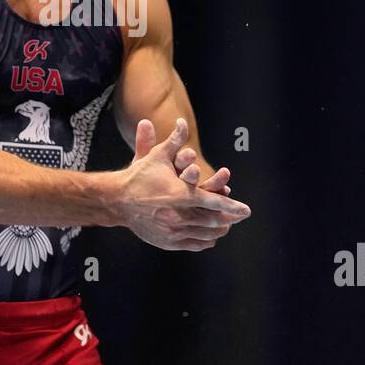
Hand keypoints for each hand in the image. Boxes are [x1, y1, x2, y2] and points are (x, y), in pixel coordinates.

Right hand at [115, 118, 250, 251]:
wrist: (117, 200)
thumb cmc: (139, 175)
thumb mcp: (157, 156)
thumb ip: (174, 139)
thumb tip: (181, 120)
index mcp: (182, 194)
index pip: (214, 202)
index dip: (232, 206)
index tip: (246, 210)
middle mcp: (179, 215)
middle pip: (212, 221)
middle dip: (228, 220)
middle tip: (239, 217)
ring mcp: (173, 231)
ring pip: (204, 235)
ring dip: (218, 231)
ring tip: (226, 226)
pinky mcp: (166, 241)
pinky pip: (192, 244)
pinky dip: (203, 241)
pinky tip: (209, 238)